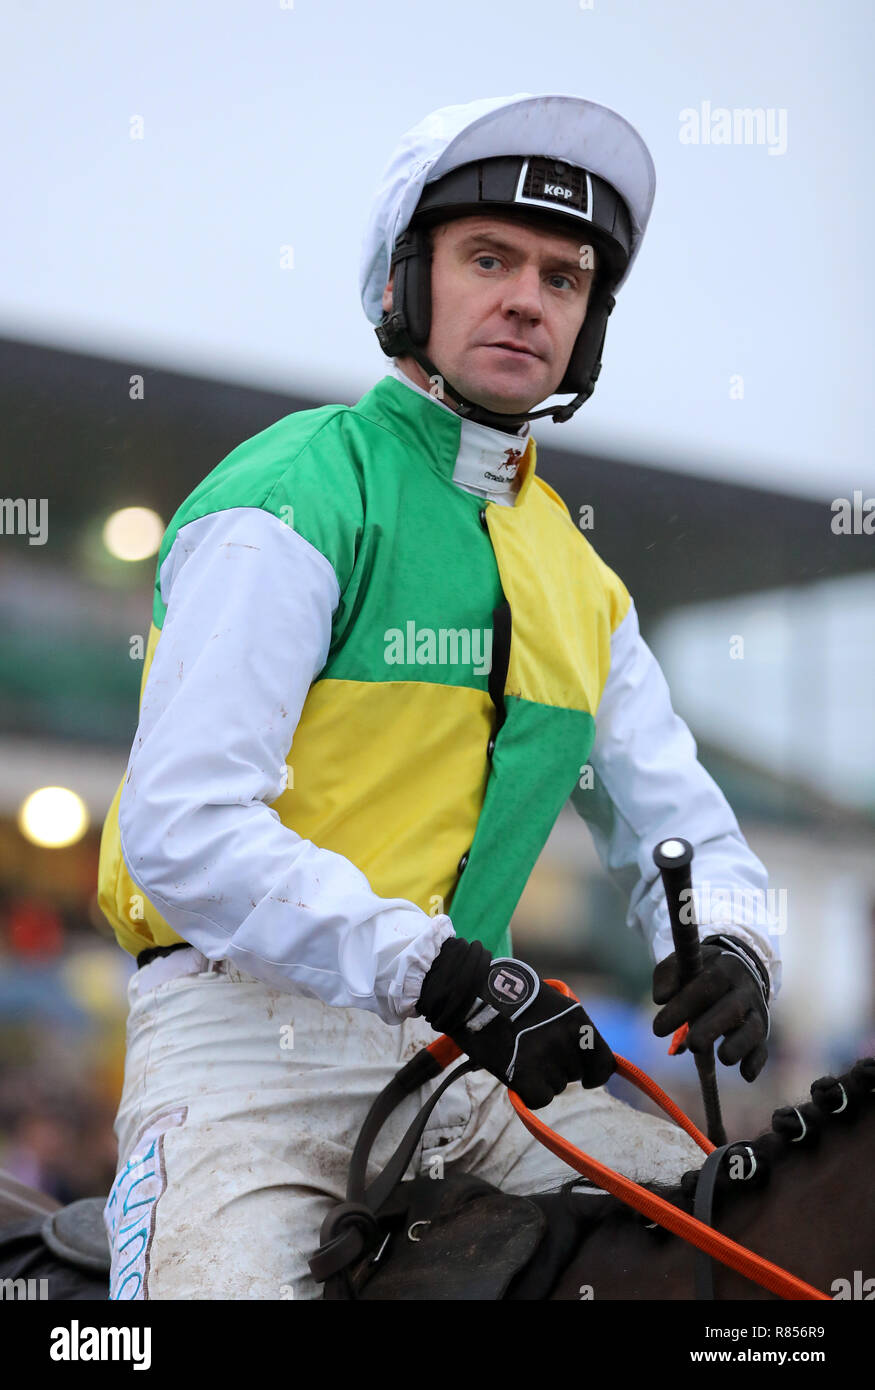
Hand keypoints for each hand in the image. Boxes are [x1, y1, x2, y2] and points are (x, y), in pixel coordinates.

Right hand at [416, 937, 614, 1108]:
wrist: (472, 992)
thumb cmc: (508, 994)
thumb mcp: (550, 1002)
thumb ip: (569, 1028)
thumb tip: (585, 1057)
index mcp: (577, 1018)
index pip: (604, 1062)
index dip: (597, 1074)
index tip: (590, 1080)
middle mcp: (566, 1040)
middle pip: (574, 1074)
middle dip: (560, 1068)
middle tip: (535, 1051)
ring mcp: (546, 1058)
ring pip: (556, 1087)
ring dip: (542, 1078)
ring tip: (519, 1055)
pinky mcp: (524, 1076)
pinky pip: (539, 1098)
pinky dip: (528, 1092)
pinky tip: (515, 1073)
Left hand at [652, 933, 770, 1081]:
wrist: (739, 967)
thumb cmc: (700, 971)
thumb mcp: (682, 963)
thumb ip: (667, 976)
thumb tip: (661, 998)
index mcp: (723, 968)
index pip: (706, 985)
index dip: (683, 1006)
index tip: (658, 1029)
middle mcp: (744, 989)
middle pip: (732, 1008)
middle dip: (712, 1029)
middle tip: (692, 1045)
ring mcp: (756, 1010)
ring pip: (754, 1029)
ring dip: (739, 1046)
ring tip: (723, 1058)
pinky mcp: (761, 1031)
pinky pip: (762, 1048)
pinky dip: (755, 1062)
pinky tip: (746, 1074)